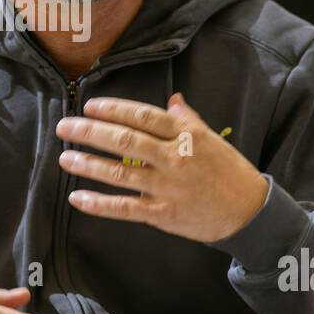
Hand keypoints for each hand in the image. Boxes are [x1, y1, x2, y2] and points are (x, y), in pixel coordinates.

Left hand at [56, 92, 267, 242]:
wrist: (249, 212)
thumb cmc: (228, 171)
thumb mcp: (212, 138)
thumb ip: (187, 119)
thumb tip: (172, 99)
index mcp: (187, 135)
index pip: (144, 116)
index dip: (114, 109)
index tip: (90, 106)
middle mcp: (174, 158)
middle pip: (125, 140)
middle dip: (90, 132)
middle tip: (65, 127)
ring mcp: (166, 187)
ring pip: (119, 173)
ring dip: (88, 165)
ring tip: (65, 158)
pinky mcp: (162, 213)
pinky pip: (124, 208)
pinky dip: (99, 204)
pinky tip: (77, 198)